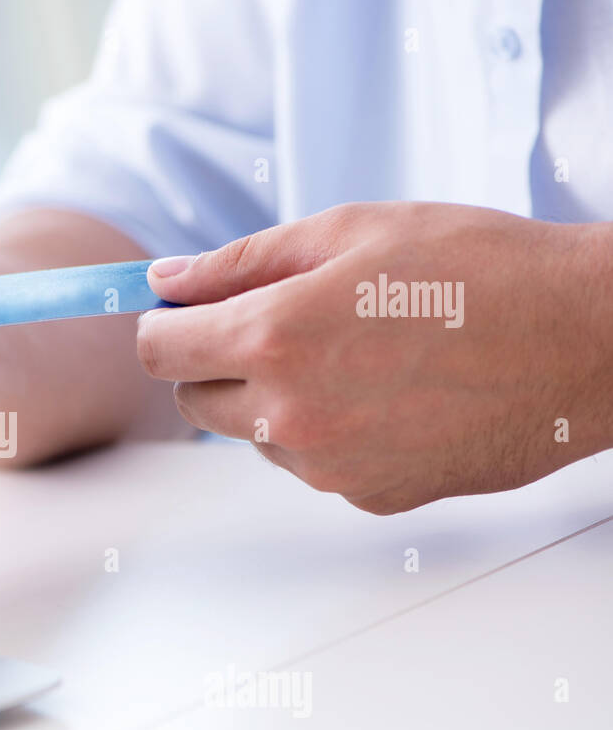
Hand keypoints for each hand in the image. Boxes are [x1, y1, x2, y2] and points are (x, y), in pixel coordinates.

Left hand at [137, 201, 612, 512]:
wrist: (584, 340)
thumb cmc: (476, 268)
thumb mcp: (349, 232)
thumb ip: (239, 262)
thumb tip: (164, 283)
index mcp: (274, 339)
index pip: (159, 352)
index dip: (162, 326)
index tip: (181, 313)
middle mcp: (289, 416)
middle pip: (195, 401)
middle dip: (215, 361)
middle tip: (277, 321)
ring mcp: (329, 466)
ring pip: (254, 436)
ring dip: (274, 398)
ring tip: (355, 353)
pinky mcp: (368, 496)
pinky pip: (312, 463)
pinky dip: (327, 431)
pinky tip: (388, 393)